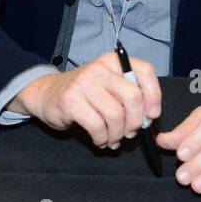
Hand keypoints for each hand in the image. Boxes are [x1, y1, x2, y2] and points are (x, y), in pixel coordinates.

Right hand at [15, 52, 160, 148]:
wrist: (46, 94)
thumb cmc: (84, 93)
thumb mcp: (108, 85)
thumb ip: (129, 94)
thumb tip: (148, 117)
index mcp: (114, 61)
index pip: (145, 71)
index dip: (154, 96)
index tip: (151, 115)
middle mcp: (100, 68)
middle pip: (133, 96)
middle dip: (135, 121)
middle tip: (130, 132)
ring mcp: (84, 83)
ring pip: (115, 115)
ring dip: (118, 134)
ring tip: (113, 139)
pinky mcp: (71, 101)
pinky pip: (97, 126)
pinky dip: (102, 138)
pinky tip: (100, 140)